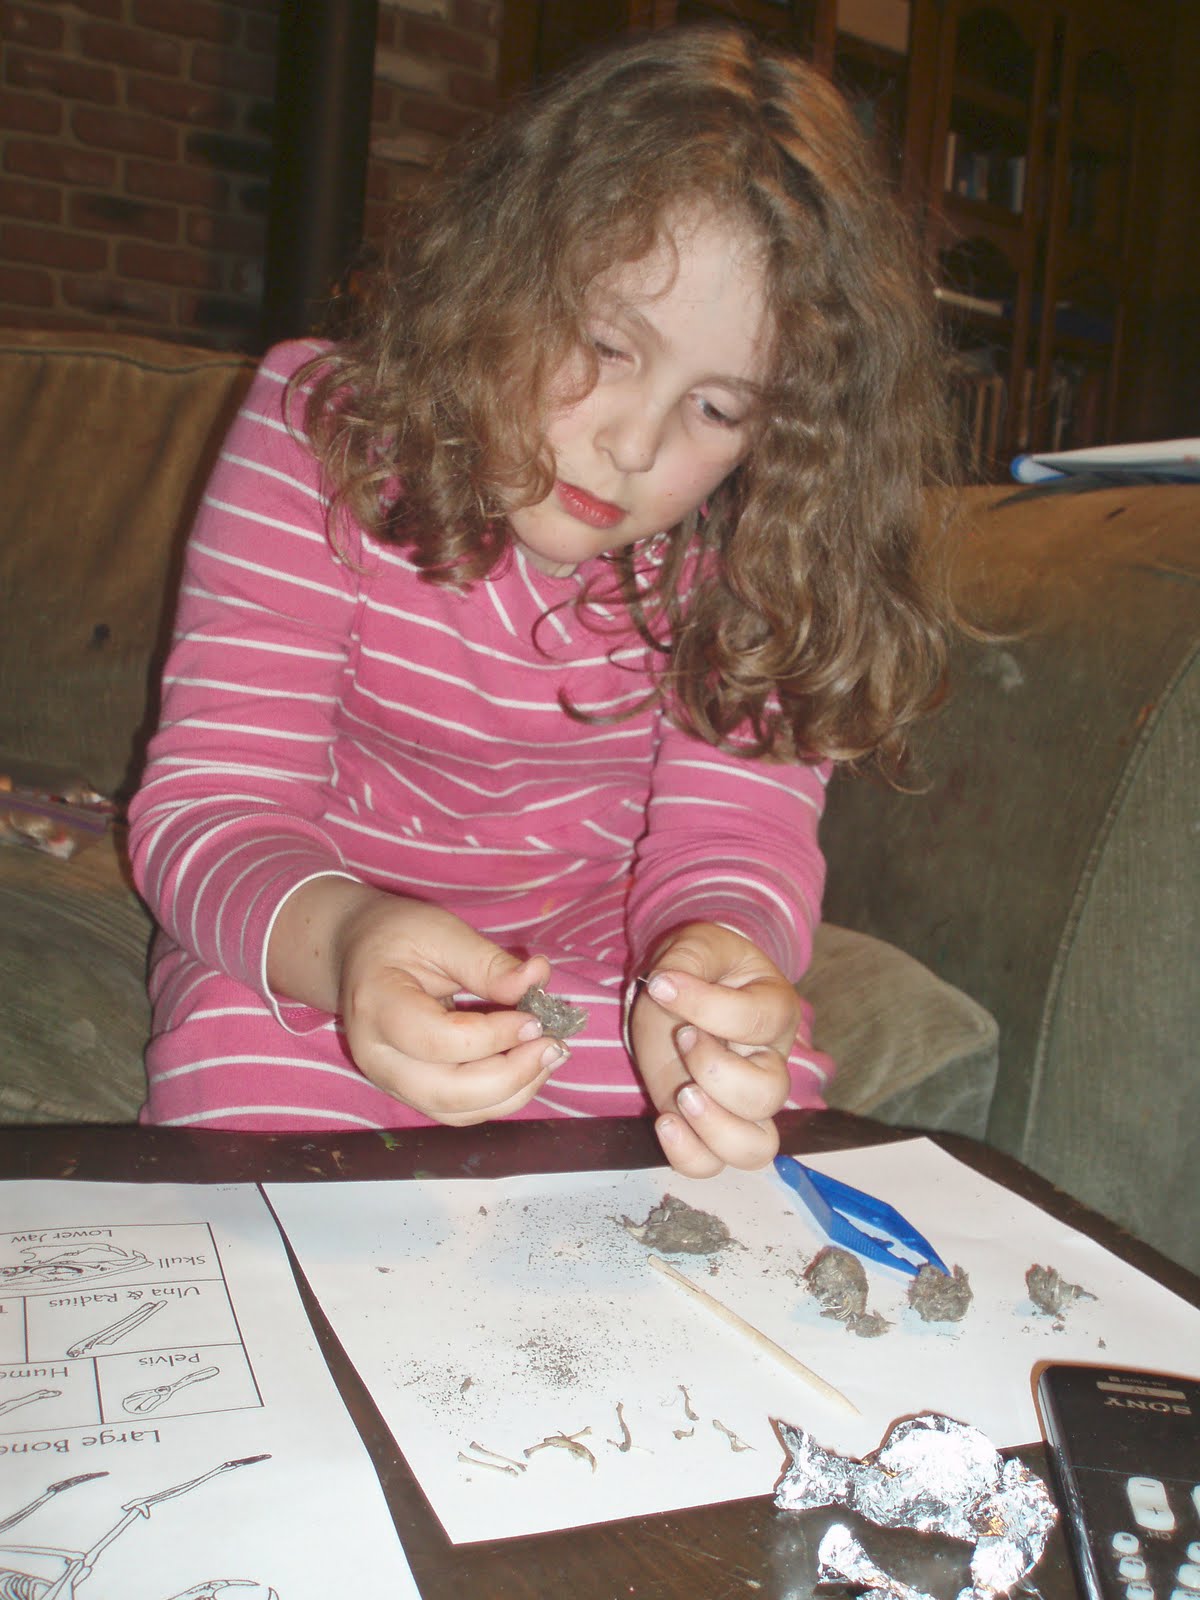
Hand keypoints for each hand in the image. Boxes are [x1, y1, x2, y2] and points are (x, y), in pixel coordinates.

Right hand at [271, 879, 565, 1123]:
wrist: (359, 953)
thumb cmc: (398, 936)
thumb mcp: (441, 932)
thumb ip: (488, 962)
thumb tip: (538, 978)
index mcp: (376, 1006)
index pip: (438, 1040)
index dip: (494, 1036)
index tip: (536, 1018)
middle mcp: (377, 1056)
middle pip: (446, 1092)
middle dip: (510, 1077)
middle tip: (554, 1047)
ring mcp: (391, 1081)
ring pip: (457, 1112)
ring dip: (512, 1092)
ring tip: (548, 1055)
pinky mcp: (412, 1092)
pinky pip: (460, 1110)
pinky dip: (501, 1096)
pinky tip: (528, 1066)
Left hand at [630, 921, 799, 1177]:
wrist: (687, 987)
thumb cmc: (701, 967)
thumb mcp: (697, 946)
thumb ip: (688, 959)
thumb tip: (667, 985)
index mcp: (775, 1011)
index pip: (758, 1020)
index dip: (707, 1007)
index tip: (663, 984)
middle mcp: (769, 1064)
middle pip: (768, 1095)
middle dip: (716, 1071)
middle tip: (683, 1038)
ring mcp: (740, 1103)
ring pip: (755, 1147)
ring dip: (712, 1126)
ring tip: (681, 1094)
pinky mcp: (708, 1124)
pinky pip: (713, 1164)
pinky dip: (689, 1154)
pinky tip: (665, 1122)